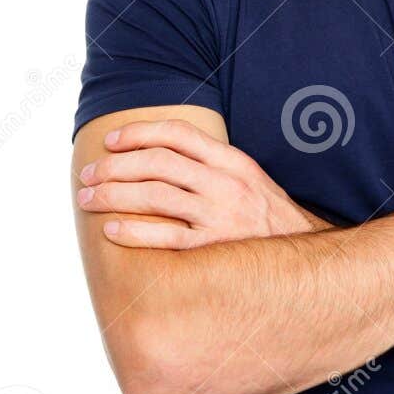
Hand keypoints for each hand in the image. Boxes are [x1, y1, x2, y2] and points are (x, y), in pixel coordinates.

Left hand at [77, 118, 319, 248]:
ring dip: (113, 194)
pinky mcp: (214, 249)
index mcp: (233, 162)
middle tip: (89, 174)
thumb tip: (162, 154)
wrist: (304, 260)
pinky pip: (164, 237)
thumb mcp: (249, 179)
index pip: (178, 134)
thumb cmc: (268, 219)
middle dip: (115, 165)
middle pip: (158, 163)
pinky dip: (132, 231)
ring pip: (154, 195)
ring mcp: (220, 216)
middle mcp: (226, 184)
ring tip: (89, 198)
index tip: (112, 141)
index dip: (139, 133)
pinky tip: (111, 230)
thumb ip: (213, 164)